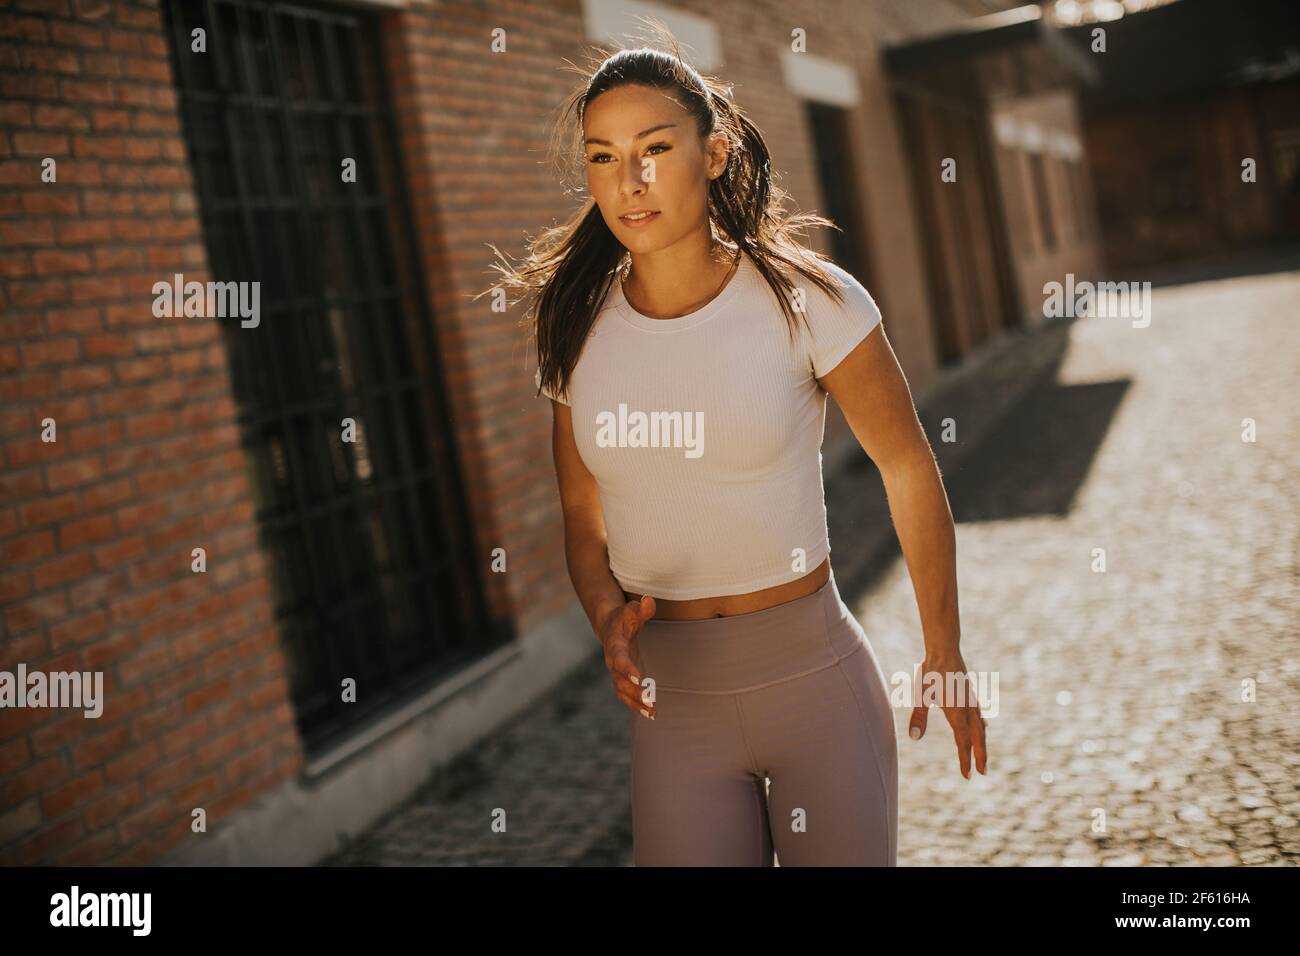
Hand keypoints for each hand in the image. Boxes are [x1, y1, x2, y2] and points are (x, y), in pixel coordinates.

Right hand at [598, 594, 656, 718]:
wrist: (609, 626)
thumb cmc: (624, 618)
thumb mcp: (631, 610)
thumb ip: (641, 608)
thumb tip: (648, 601)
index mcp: (614, 645)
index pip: (619, 659)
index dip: (627, 669)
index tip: (639, 679)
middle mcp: (612, 662)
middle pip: (620, 680)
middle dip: (634, 692)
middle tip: (651, 700)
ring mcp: (615, 673)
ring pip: (623, 692)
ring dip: (636, 703)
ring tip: (653, 712)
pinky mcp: (622, 679)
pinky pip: (627, 696)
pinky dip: (638, 706)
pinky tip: (652, 714)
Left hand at [907, 653, 987, 778]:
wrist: (944, 650)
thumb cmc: (930, 672)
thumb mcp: (920, 695)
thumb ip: (919, 717)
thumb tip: (914, 737)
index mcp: (957, 712)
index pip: (964, 742)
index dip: (965, 759)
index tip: (968, 775)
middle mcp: (968, 709)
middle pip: (978, 738)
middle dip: (980, 756)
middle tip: (982, 772)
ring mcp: (971, 701)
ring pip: (980, 727)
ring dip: (982, 743)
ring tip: (983, 756)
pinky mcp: (970, 694)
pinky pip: (979, 715)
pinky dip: (981, 726)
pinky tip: (983, 727)